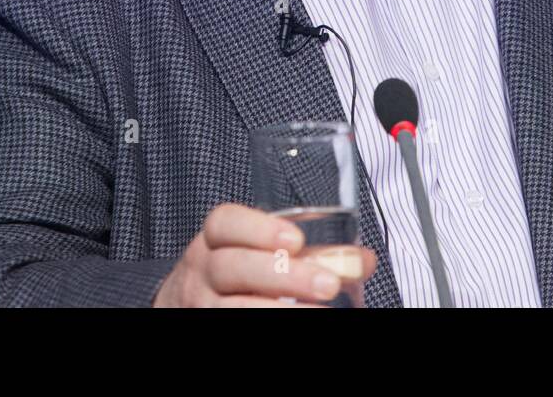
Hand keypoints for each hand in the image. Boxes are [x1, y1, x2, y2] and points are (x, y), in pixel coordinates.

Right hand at [153, 203, 376, 306]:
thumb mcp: (263, 253)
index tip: (297, 240)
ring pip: (231, 306)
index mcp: (217, 239)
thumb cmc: (240, 272)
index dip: (258, 228)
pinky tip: (298, 330)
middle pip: (232, 266)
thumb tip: (361, 261)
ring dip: (278, 311)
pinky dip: (265, 326)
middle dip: (283, 275)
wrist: (191, 305)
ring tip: (320, 314)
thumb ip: (312, 253)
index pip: (225, 223)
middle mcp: (202, 271)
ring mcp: (200, 304)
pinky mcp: (204, 325)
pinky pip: (229, 325)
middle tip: (328, 284)